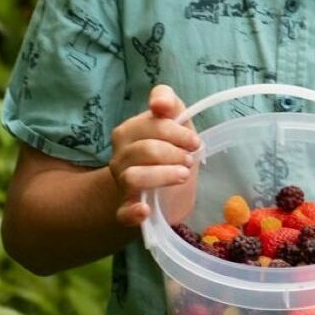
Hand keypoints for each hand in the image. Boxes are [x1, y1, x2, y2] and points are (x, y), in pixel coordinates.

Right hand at [107, 85, 201, 227]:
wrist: (160, 191)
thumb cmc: (169, 152)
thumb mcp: (175, 126)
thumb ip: (169, 103)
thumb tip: (160, 102)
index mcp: (130, 131)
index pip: (149, 124)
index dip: (175, 131)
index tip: (194, 141)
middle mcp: (121, 155)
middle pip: (144, 149)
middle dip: (174, 153)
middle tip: (189, 160)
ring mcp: (121, 182)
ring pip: (133, 177)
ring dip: (162, 175)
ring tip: (182, 176)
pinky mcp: (125, 209)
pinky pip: (122, 212)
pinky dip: (133, 212)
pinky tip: (145, 210)